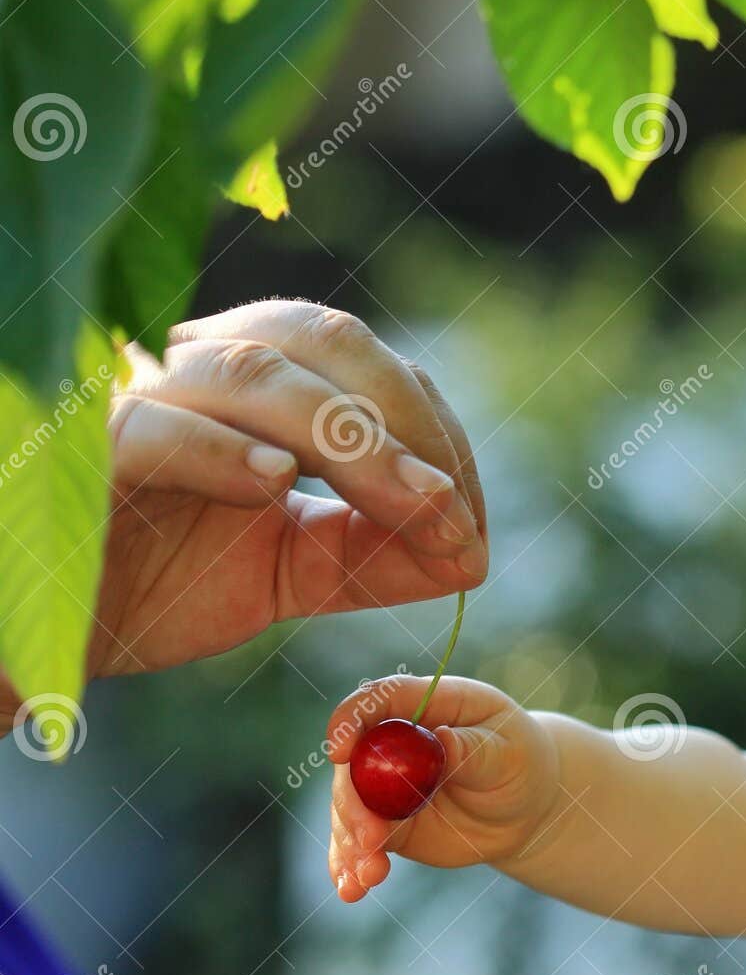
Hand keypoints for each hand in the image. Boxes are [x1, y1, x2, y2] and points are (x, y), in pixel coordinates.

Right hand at [88, 300, 488, 681]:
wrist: (31, 635)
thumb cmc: (144, 587)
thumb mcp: (282, 575)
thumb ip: (370, 558)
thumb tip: (470, 557)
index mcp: (253, 388)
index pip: (369, 368)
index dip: (437, 433)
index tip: (472, 525)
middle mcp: (197, 372)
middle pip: (324, 339)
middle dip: (409, 424)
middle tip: (454, 517)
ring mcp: (136, 401)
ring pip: (252, 373)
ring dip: (354, 441)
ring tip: (415, 506)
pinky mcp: (79, 452)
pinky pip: (154, 429)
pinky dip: (222, 451)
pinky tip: (277, 487)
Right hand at [323, 674, 558, 901]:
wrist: (524, 808)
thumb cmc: (521, 764)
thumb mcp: (509, 753)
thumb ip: (473, 748)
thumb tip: (440, 739)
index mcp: (427, 706)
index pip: (379, 700)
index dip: (351, 719)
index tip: (339, 750)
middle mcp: (394, 742)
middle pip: (353, 763)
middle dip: (352, 802)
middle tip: (371, 839)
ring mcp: (383, 785)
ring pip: (348, 807)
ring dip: (350, 842)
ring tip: (372, 875)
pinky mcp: (384, 823)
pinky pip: (355, 843)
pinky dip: (349, 865)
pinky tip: (352, 888)